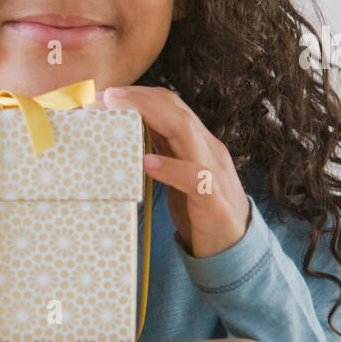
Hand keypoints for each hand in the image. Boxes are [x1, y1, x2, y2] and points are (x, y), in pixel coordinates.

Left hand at [100, 85, 251, 258]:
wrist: (233, 247)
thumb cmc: (198, 209)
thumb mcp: (176, 175)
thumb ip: (158, 154)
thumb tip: (120, 139)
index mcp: (198, 143)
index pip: (172, 105)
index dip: (140, 95)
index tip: (107, 94)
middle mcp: (208, 150)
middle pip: (177, 111)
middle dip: (141, 99)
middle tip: (107, 97)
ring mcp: (214, 172)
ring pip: (187, 132)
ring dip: (152, 117)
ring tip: (120, 113)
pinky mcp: (214, 200)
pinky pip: (194, 177)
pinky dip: (170, 167)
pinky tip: (147, 163)